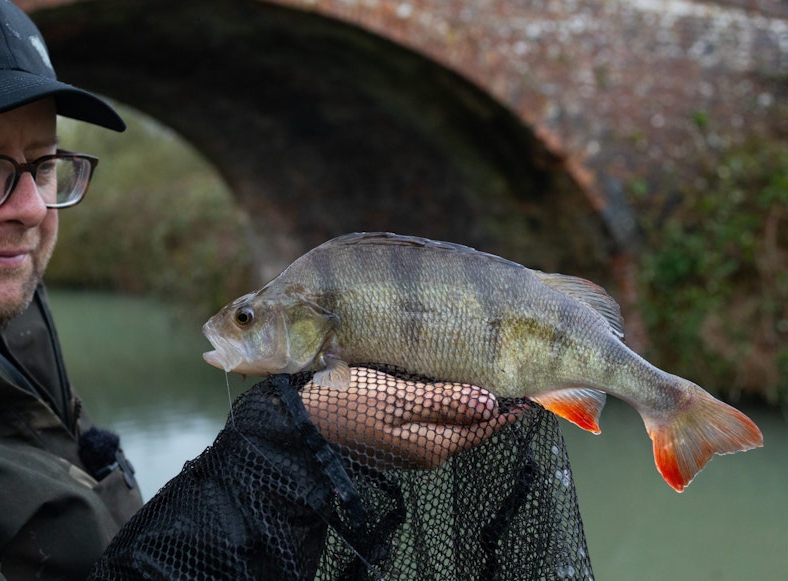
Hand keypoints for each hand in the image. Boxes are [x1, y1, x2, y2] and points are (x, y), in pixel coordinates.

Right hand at [299, 366, 524, 468]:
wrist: (300, 425)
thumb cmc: (348, 405)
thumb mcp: (399, 399)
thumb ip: (446, 402)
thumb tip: (492, 405)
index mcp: (434, 446)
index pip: (485, 426)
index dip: (509, 407)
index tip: (531, 390)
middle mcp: (427, 453)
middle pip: (470, 427)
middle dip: (492, 406)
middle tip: (513, 378)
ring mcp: (408, 449)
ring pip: (451, 425)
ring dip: (468, 404)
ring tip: (484, 378)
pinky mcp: (393, 440)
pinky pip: (431, 423)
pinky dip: (446, 406)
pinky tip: (444, 387)